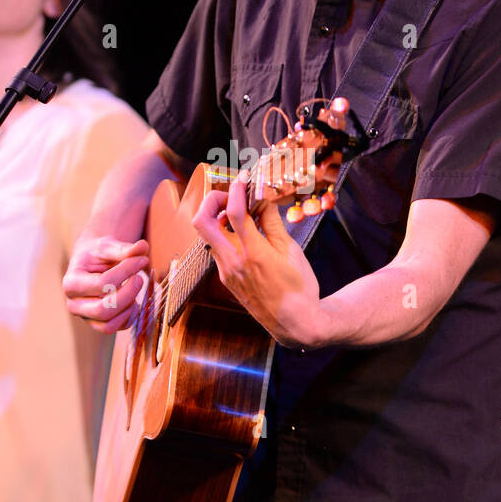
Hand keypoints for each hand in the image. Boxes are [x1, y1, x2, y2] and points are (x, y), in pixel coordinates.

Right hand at [63, 236, 149, 334]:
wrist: (92, 265)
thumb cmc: (98, 255)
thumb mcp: (108, 247)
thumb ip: (124, 249)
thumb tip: (142, 246)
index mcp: (71, 283)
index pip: (103, 283)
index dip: (127, 271)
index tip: (142, 259)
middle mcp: (74, 304)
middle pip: (104, 310)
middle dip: (128, 294)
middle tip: (141, 278)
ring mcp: (86, 318)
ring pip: (110, 324)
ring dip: (129, 306)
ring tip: (134, 287)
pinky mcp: (99, 325)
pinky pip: (118, 327)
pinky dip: (130, 315)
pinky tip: (133, 298)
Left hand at [191, 173, 329, 348]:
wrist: (294, 323)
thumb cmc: (299, 288)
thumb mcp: (291, 251)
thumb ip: (272, 223)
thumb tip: (262, 199)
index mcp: (253, 253)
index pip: (233, 212)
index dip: (236, 189)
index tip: (243, 179)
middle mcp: (233, 262)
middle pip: (201, 221)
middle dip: (211, 200)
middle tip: (230, 195)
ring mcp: (225, 272)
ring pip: (208, 236)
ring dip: (219, 218)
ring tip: (241, 213)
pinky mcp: (226, 279)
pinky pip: (217, 250)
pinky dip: (226, 235)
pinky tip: (245, 234)